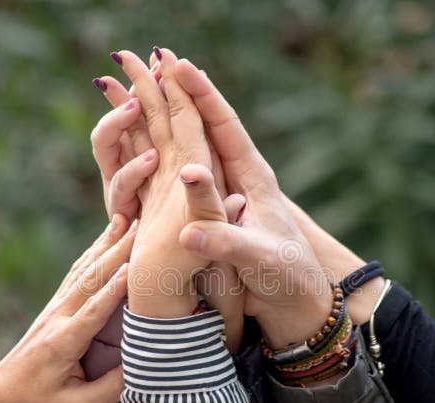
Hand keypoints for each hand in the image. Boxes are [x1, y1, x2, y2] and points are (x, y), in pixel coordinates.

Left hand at [0, 216, 134, 402]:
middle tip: (143, 227)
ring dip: (107, 242)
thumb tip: (144, 365)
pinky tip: (109, 232)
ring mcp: (55, 306)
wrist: (1, 389)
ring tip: (128, 217)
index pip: (93, 310)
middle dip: (118, 251)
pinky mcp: (57, 302)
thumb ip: (110, 388)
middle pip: (91, 279)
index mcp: (63, 343)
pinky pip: (78, 271)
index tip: (136, 266)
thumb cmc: (42, 402)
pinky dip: (96, 249)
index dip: (115, 289)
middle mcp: (58, 317)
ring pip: (84, 268)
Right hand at [166, 57, 331, 347]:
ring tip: (137, 97)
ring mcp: (223, 196)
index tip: (177, 65)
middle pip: (204, 127)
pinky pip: (181, 179)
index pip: (225, 126)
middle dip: (179, 95)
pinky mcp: (212, 215)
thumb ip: (223, 240)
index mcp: (254, 178)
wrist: (297, 306)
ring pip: (189, 149)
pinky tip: (140, 150)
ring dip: (165, 123)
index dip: (202, 94)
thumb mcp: (257, 258)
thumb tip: (186, 229)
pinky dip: (160, 159)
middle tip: (151, 62)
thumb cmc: (287, 279)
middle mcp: (237, 180)